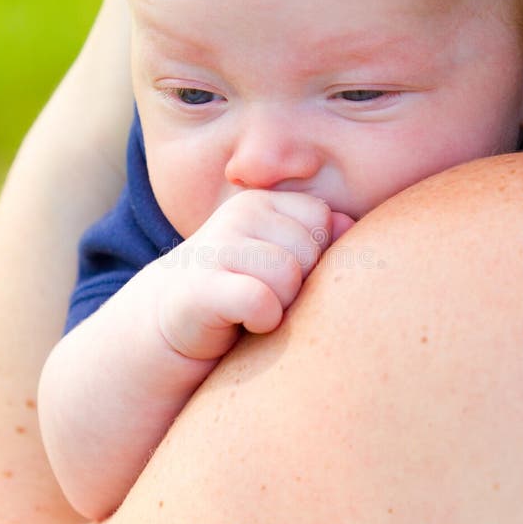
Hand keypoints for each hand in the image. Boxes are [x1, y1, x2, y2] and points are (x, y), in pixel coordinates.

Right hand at [156, 191, 353, 360]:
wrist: (172, 320)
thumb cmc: (241, 289)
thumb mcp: (281, 258)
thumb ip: (318, 238)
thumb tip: (351, 224)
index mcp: (261, 201)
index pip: (321, 218)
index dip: (314, 254)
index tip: (285, 272)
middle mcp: (237, 215)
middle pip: (309, 250)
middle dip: (299, 283)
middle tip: (267, 294)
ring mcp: (216, 248)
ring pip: (288, 276)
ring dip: (281, 305)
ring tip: (256, 308)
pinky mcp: (201, 287)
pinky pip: (260, 301)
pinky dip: (262, 320)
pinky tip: (245, 322)